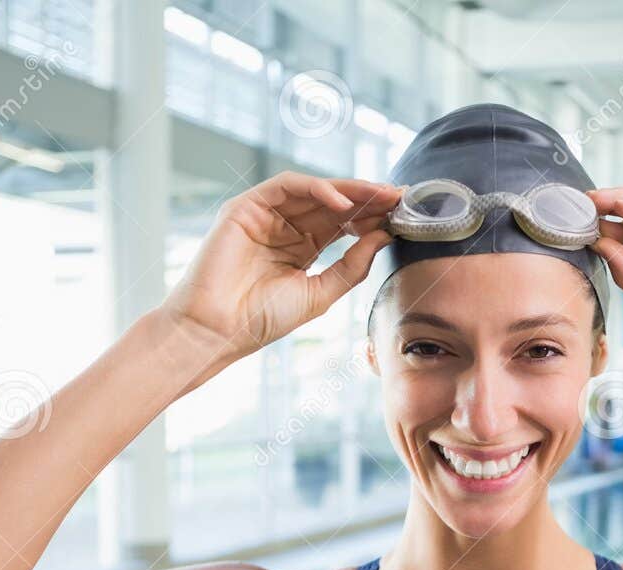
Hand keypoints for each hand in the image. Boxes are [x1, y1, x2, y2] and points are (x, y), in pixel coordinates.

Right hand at [161, 171, 400, 375]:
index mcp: (302, 248)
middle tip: (401, 197)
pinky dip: (317, 189)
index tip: (405, 215)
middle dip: (369, 199)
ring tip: (381, 196)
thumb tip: (384, 237)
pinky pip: (286, 186)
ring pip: (314, 191)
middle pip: (333, 204)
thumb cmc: (262, 319)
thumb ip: (352, 266)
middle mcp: (285, 228)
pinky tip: (343, 203)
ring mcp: (265, 215)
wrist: (218, 330)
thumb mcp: (320, 293)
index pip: (343, 224)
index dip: (374, 218)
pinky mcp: (246, 207)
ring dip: (350, 191)